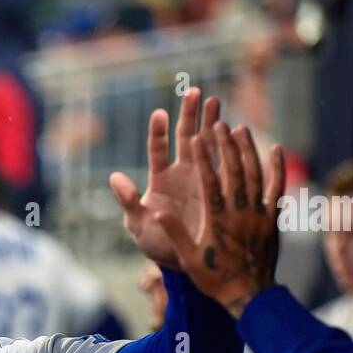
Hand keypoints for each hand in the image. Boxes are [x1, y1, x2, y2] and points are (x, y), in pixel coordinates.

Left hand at [110, 87, 219, 270]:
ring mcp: (201, 178)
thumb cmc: (155, 244)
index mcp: (160, 179)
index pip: (158, 149)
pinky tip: (238, 131)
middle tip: (196, 91)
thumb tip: (114, 177)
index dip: (159, 132)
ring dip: (212, 122)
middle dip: (190, 114)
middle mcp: (182, 172)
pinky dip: (231, 148)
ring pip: (207, 144)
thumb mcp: (138, 225)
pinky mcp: (218, 187)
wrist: (183, 261)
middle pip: (186, 137)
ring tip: (216, 100)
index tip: (159, 114)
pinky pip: (226, 163)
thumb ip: (128, 201)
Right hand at [157, 122, 284, 317]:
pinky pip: (276, 188)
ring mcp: (258, 214)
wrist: (249, 295)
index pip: (209, 182)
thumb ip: (175, 233)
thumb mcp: (189, 258)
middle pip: (233, 171)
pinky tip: (274, 148)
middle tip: (217, 123)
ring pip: (255, 175)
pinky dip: (276, 167)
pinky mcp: (271, 218)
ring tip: (239, 129)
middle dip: (225, 145)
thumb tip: (157, 213)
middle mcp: (239, 213)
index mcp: (216, 220)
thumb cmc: (214, 278)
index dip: (202, 158)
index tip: (195, 137)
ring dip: (247, 150)